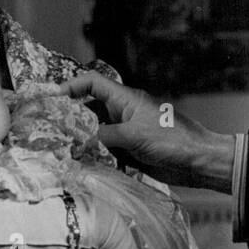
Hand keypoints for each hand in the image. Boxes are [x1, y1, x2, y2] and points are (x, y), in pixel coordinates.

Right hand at [54, 73, 236, 191]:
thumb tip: (78, 141)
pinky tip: (82, 165)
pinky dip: (94, 156)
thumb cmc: (172, 140)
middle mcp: (122, 113)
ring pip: (95, 132)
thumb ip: (103, 136)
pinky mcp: (129, 151)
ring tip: (61, 150)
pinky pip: (105, 150)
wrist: (198, 161)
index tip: (52, 98)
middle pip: (89, 109)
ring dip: (81, 140)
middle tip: (50, 130)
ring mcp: (125, 132)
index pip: (92, 83)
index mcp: (124, 99)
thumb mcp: (133, 135)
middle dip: (70, 118)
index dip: (71, 86)